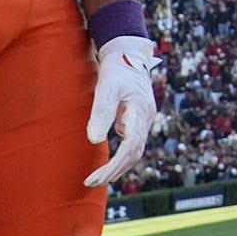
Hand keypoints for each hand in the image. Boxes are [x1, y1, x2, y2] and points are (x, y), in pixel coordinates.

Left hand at [83, 35, 158, 186]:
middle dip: (114, 171)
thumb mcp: (106, 87)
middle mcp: (146, 118)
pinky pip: (132, 144)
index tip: (93, 178)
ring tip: (98, 178)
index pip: (129, 148)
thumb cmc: (117, 68)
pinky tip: (108, 163)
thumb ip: (102, 112)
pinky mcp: (138, 119)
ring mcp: (144, 119)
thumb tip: (94, 140)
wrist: (129, 53)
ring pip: (135, 151)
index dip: (113, 166)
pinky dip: (121, 157)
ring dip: (118, 167)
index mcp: (140, 112)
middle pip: (134, 154)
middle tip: (91, 182)